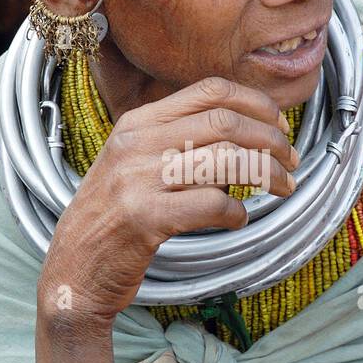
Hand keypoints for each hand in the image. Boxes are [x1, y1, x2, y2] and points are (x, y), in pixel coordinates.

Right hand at [37, 75, 297, 326]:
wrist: (72, 271)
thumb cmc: (114, 219)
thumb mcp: (135, 165)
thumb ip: (178, 142)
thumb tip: (246, 134)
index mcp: (137, 123)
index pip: (210, 91)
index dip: (256, 104)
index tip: (279, 127)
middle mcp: (136, 144)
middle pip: (225, 123)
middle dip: (270, 141)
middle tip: (290, 163)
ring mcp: (137, 179)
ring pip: (226, 160)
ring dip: (266, 175)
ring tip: (281, 189)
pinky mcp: (144, 218)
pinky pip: (211, 205)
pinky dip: (237, 213)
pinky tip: (237, 220)